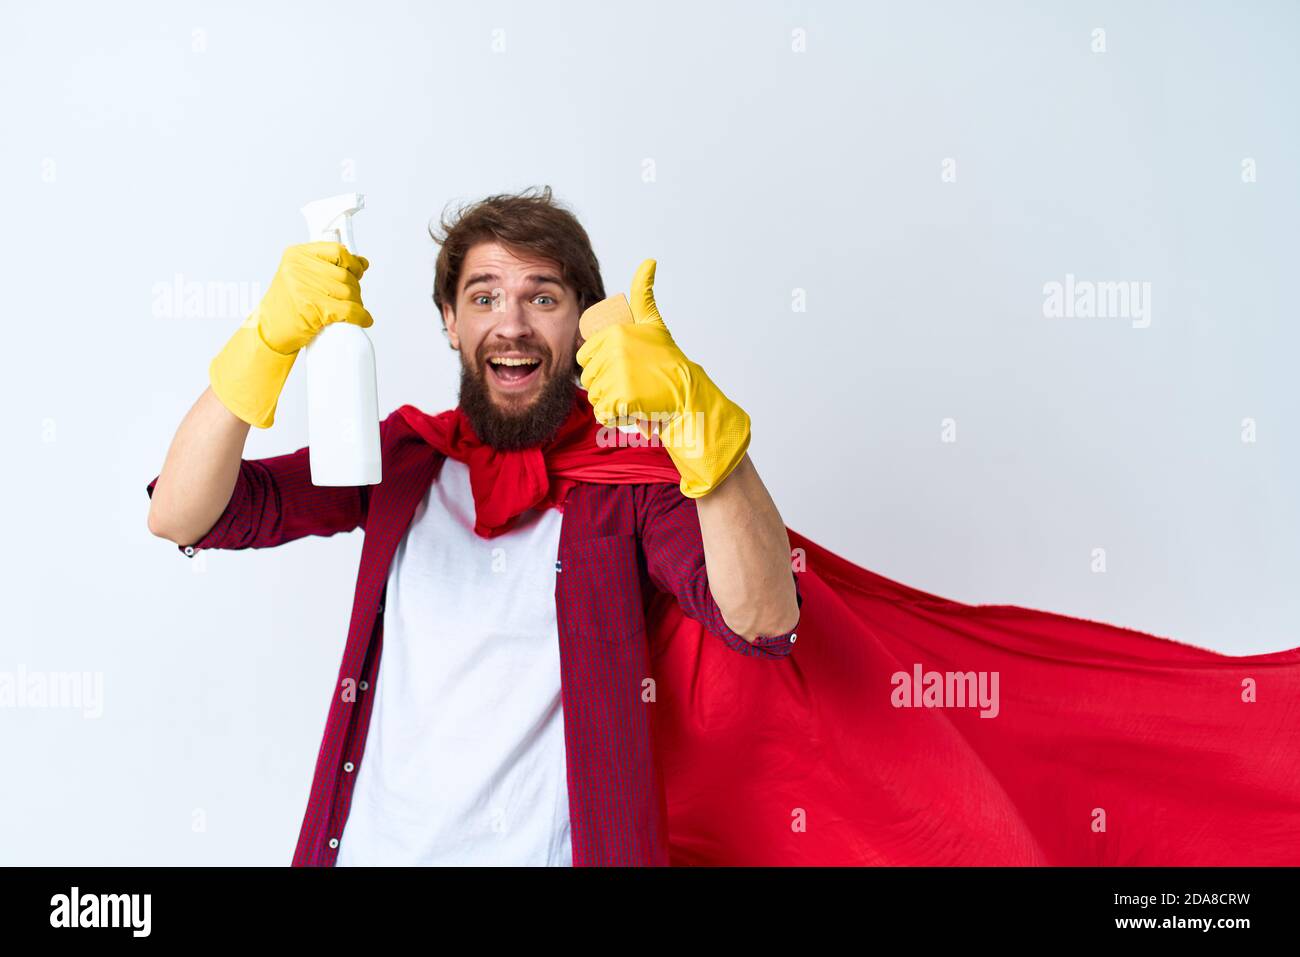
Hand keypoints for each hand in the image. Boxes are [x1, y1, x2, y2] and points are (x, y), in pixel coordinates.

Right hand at [209, 242, 372, 428]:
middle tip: (353, 300)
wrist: (268, 333)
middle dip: (355, 289)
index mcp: (296, 255)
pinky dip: (359, 316)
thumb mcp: (302, 278)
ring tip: (352, 311)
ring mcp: (304, 286)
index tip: (357, 272)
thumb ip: (328, 267)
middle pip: (345, 274)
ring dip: (357, 304)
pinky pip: (348, 310)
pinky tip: (363, 320)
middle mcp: (298, 267)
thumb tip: (363, 263)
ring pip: (349, 292)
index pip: (337, 250)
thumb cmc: (287, 306)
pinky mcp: (312, 307)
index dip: (352, 263)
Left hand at [576, 258, 750, 497]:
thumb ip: (644, 293)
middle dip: (605, 385)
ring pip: (596, 397)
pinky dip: (616, 417)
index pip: (585, 357)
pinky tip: (633, 408)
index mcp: (614, 332)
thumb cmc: (668, 360)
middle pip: (589, 378)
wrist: (688, 392)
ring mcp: (617, 375)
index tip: (624, 367)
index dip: (601, 366)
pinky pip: (604, 414)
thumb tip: (649, 262)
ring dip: (611, 402)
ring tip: (634, 394)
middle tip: (631, 383)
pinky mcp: (622, 400)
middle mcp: (614, 351)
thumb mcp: (653, 322)